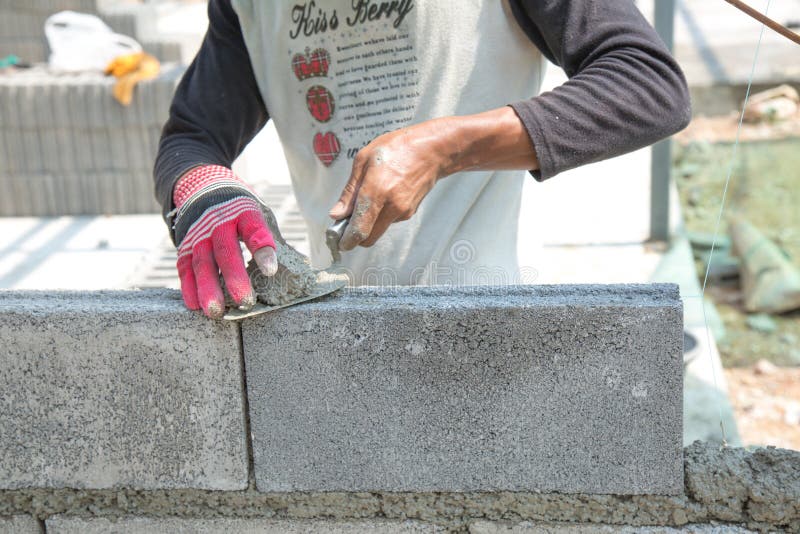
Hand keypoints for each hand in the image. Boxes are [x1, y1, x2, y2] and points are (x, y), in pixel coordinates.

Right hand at [171, 165, 276, 317]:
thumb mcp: (257, 211)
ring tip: (216, 311)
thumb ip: (268, 236)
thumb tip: (296, 268)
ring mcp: (199, 234)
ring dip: (208, 289)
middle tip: (245, 301)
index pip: (254, 229)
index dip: (262, 250)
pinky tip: (195, 305)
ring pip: (203, 263)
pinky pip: (185, 268)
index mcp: (243, 212)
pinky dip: (189, 287)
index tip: (271, 271)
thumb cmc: (239, 207)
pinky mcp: (185, 246)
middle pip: (226, 251)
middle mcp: (218, 222)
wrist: (201, 185)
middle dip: (235, 278)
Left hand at [328, 107, 538, 249]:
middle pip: (369, 238)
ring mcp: (402, 211)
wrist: (433, 150)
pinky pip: (389, 220)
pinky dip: (381, 214)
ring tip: (370, 196)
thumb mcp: (364, 160)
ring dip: (369, 223)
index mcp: (376, 190)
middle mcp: (391, 206)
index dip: (347, 240)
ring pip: (378, 229)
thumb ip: (349, 191)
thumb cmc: (397, 148)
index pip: (359, 229)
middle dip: (356, 237)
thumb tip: (337, 214)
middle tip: (347, 224)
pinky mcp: (409, 213)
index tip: (340, 242)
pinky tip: (385, 193)